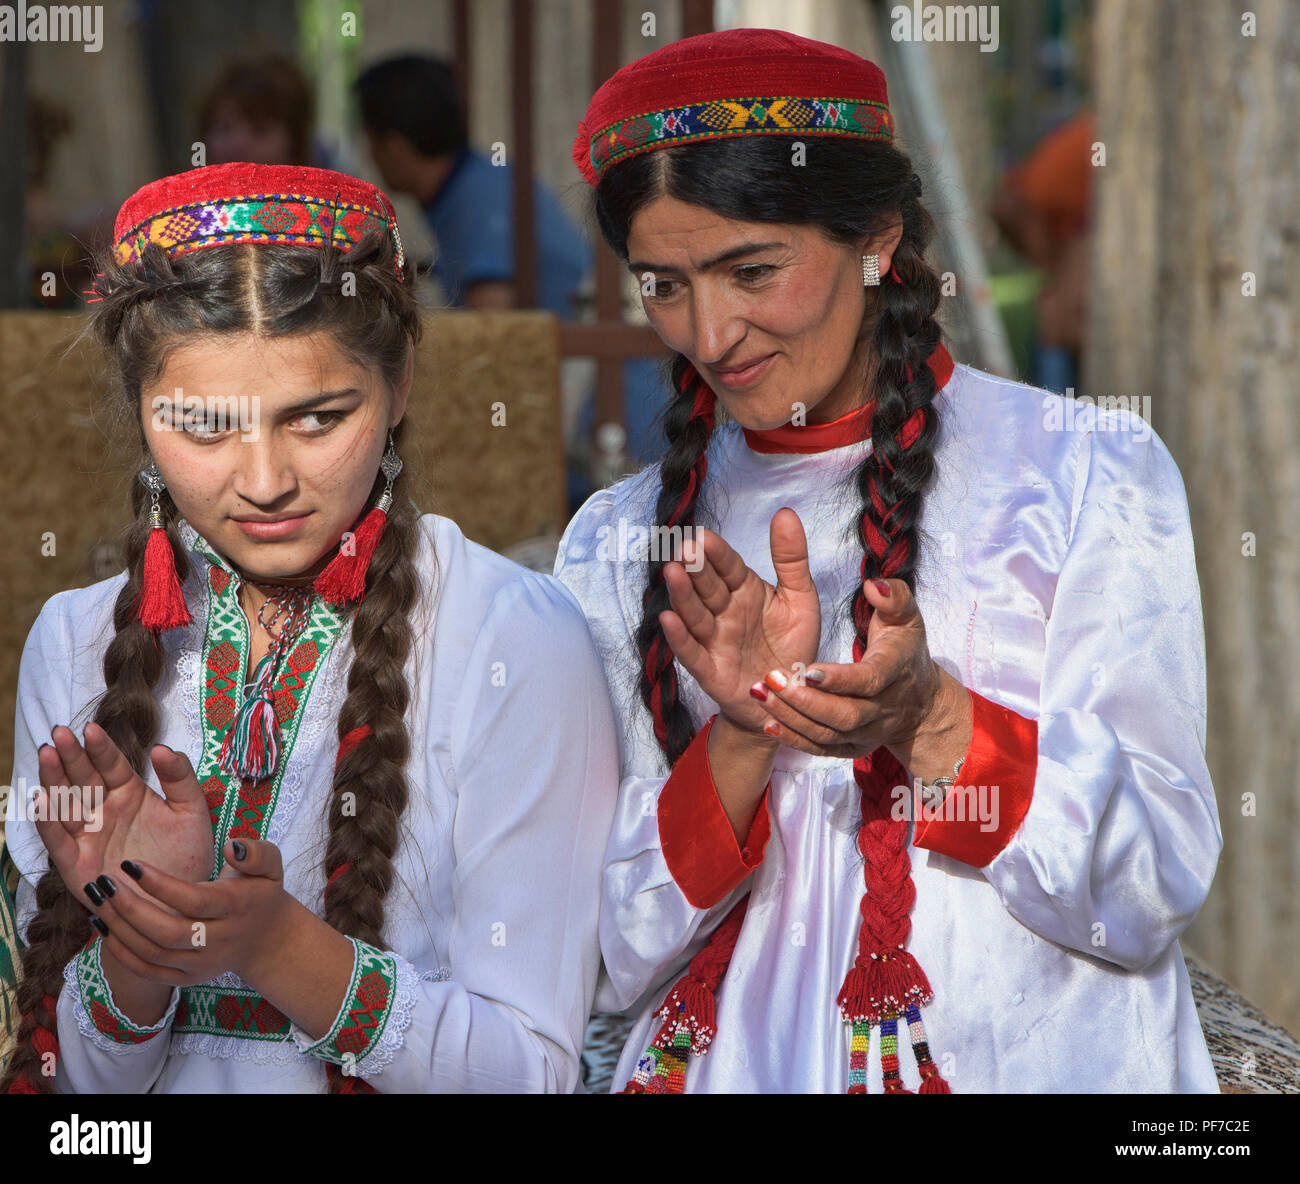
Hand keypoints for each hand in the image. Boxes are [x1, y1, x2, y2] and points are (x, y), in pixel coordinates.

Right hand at [34, 722, 213, 913]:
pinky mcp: (77, 864)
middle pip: (83, 778)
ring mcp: (88, 836)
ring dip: (54, 780)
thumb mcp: (191, 811)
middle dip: (71, 755)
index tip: (92, 729)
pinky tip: (42, 801)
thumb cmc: (188, 855)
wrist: (182, 902)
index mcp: (129, 794)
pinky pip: (59, 841)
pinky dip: (48, 823)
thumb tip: (161, 748)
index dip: (101, 748)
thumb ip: (180, 778)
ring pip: (65, 803)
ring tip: (47, 755)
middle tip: (60, 732)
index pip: (111, 765)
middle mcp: (104, 811)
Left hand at [86, 838, 294, 986]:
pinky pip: (146, 971)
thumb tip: (231, 846)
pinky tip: (101, 925)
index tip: (130, 864)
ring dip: (119, 927)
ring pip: (152, 953)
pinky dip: (119, 951)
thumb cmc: (260, 892)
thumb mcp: (270, 865)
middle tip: (105, 882)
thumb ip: (255, 851)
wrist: (267, 940)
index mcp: (237, 908)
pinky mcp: (185, 979)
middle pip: (168, 932)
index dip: (160, 884)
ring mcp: (201, 964)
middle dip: (130, 908)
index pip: (194, 900)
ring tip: (97, 898)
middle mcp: (219, 941)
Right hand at [659, 508, 821, 732]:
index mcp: (745, 591)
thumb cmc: (793, 645)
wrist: (792, 697)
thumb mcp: (800, 598)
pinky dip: (679, 637)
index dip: (717, 553)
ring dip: (682, 595)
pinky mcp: (710, 670)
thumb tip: (786, 512)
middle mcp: (725, 612)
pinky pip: (692, 652)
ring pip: (695, 614)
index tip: (704, 536)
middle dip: (696, 568)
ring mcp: (715, 640)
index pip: (728, 567)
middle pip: (707, 587)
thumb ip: (792, 558)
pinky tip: (669, 619)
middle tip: (686, 549)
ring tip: (672, 573)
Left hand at [751, 576, 961, 772]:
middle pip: (844, 715)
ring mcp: (868, 733)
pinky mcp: (853, 748)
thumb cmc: (904, 650)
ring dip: (792, 718)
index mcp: (894, 672)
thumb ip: (894, 597)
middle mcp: (882, 710)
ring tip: (761, 694)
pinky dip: (795, 740)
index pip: (868, 681)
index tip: (806, 669)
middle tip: (772, 678)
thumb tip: (876, 585)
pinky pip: (822, 750)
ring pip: (828, 735)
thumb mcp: (906, 617)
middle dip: (805, 701)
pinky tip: (769, 723)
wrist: (918, 701)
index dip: (838, 679)